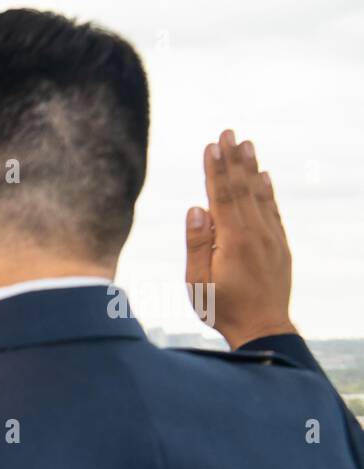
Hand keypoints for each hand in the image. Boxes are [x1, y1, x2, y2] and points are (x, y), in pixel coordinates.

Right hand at [184, 130, 294, 348]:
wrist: (264, 328)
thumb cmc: (223, 309)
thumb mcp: (198, 283)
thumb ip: (197, 245)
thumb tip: (196, 209)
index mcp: (234, 240)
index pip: (222, 196)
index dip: (216, 169)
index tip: (211, 145)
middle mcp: (256, 233)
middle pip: (242, 188)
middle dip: (234, 159)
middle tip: (230, 132)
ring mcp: (271, 238)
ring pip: (260, 195)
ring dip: (252, 168)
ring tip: (247, 144)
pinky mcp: (279, 245)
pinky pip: (273, 210)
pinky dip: (268, 190)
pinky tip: (264, 176)